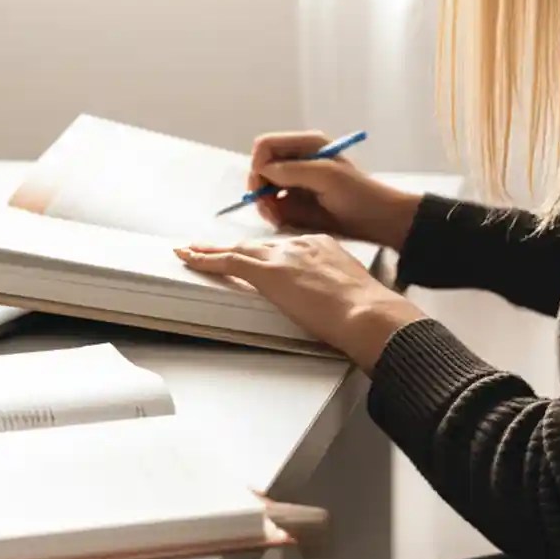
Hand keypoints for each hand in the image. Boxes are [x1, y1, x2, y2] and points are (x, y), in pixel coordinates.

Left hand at [174, 235, 425, 372]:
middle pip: (257, 245)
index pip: (283, 247)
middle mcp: (300, 245)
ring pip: (238, 250)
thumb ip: (332, 289)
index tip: (256, 256)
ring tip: (190, 251)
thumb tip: (330, 304)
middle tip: (209, 247)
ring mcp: (282, 257)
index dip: (264, 253)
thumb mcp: (350, 289)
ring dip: (211, 252)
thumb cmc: (368, 312)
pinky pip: (229, 262)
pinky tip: (189, 259)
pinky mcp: (268, 272)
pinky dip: (206, 260)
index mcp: (321, 245)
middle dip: (233, 248)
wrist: (369, 313)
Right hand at [248, 131, 421, 249]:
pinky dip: (272, 214)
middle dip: (259, 187)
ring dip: (264, 204)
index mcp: (305, 145)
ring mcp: (294, 182)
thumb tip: (263, 170)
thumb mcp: (327, 176)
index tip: (263, 186)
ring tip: (277, 218)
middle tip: (268, 208)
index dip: (259, 163)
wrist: (378, 221)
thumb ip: (292, 170)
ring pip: (262, 189)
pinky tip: (283, 221)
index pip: (265, 145)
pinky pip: (271, 206)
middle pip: (259, 167)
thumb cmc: (358, 194)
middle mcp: (296, 160)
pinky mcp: (295, 202)